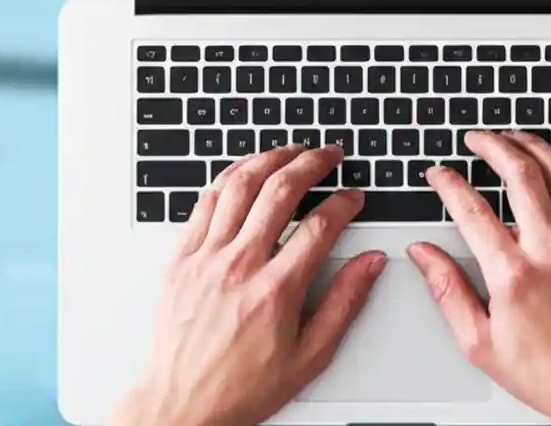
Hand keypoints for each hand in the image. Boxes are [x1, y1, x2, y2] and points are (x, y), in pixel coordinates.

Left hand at [113, 144, 384, 425]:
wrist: (181, 405)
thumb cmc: (241, 387)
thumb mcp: (310, 356)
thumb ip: (344, 303)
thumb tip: (371, 265)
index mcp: (275, 291)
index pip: (320, 226)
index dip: (343, 203)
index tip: (353, 197)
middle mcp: (239, 267)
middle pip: (280, 191)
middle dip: (311, 163)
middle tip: (328, 155)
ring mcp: (205, 259)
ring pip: (239, 186)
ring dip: (268, 159)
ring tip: (289, 151)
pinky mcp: (180, 258)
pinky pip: (204, 203)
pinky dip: (228, 179)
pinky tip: (243, 172)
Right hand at [409, 131, 550, 425]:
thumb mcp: (480, 343)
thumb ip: (447, 291)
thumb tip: (423, 255)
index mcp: (514, 275)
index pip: (472, 209)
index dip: (449, 183)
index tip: (440, 173)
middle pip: (520, 175)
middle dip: (493, 146)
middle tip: (477, 138)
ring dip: (535, 146)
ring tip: (516, 137)